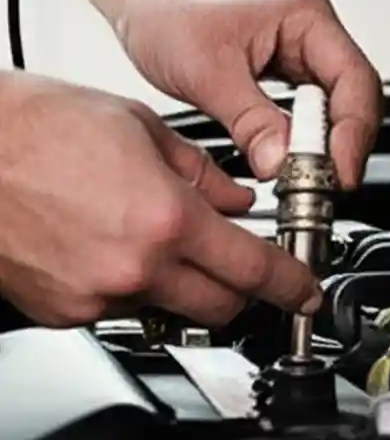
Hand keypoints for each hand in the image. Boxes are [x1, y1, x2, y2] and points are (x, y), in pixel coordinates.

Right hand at [0, 73, 320, 326]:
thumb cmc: (33, 127)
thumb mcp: (140, 129)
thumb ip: (203, 173)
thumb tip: (237, 200)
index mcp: (166, 220)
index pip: (254, 270)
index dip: (290, 285)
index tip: (304, 291)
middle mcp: (134, 268)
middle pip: (221, 307)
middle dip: (244, 291)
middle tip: (246, 266)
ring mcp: (95, 296)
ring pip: (170, 310)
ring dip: (183, 285)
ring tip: (158, 238)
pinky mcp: (63, 312)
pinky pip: (119, 310)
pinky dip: (132, 286)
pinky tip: (112, 245)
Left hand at [104, 0, 381, 188]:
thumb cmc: (167, 7)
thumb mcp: (206, 72)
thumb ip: (251, 121)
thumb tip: (281, 163)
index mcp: (307, 16)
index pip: (355, 81)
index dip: (353, 133)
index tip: (338, 172)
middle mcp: (313, 30)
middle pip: (355, 96)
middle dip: (344, 145)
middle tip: (325, 183)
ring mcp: (301, 48)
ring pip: (335, 105)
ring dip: (324, 143)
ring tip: (306, 176)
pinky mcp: (284, 66)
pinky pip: (309, 107)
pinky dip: (303, 136)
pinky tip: (289, 155)